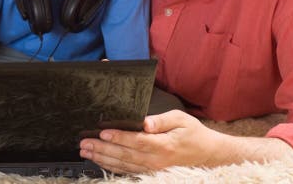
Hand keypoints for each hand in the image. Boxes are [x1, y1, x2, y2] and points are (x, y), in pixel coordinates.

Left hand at [79, 110, 224, 173]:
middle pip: (125, 155)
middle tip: (84, 143)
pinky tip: (99, 161)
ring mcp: (153, 169)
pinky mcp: (150, 172)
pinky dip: (112, 167)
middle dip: (102, 149)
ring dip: (103, 159)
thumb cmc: (193, 134)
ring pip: (123, 165)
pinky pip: (128, 171)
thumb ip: (161, 120)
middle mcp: (156, 160)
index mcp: (164, 145)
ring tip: (86, 152)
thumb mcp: (181, 120)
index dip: (119, 137)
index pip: (137, 141)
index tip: (103, 132)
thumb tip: (145, 122)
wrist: (208, 155)